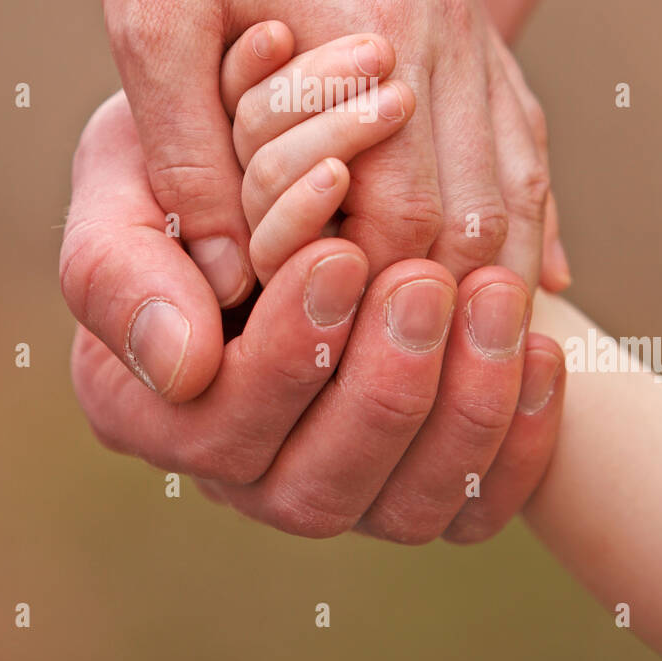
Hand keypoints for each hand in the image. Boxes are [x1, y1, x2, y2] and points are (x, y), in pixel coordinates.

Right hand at [62, 91, 564, 543]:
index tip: (341, 252)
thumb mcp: (122, 178)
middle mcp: (235, 469)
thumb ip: (121, 266)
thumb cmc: (191, 154)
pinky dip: (517, 442)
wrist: (280, 150)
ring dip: (461, 413)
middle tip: (428, 283)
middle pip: (313, 490)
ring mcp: (327, 482)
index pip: (217, 424)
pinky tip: (540, 348)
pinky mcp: (409, 479)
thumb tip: (185, 364)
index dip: (285, 355)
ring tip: (493, 298)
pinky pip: (472, 508)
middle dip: (383, 389)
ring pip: (402, 509)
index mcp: (141, 406)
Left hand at [94, 0, 567, 318]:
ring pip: (517, 177)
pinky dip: (528, 207)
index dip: (373, 308)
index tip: (336, 364)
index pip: (403, 224)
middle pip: (478, 215)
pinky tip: (538, 267)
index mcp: (376, 36)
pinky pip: (518, 130)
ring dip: (497, 268)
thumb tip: (227, 280)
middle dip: (447, 309)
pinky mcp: (456, 7)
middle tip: (410, 387)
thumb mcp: (152, 26)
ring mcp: (464, 16)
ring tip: (476, 353)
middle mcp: (444, 31)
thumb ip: (191, 157)